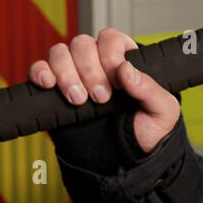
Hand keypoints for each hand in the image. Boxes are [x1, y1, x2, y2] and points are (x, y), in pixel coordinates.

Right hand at [30, 28, 179, 155]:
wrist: (123, 163)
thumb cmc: (146, 133)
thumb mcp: (162, 113)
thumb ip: (150, 89)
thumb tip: (126, 69)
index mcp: (124, 60)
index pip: (110, 38)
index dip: (110, 56)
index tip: (117, 81)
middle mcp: (96, 62)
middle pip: (82, 43)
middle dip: (89, 70)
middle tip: (100, 98)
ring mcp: (73, 74)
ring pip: (60, 52)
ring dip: (67, 73)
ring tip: (78, 100)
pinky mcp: (53, 91)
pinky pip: (39, 69)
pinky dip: (40, 72)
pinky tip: (48, 84)